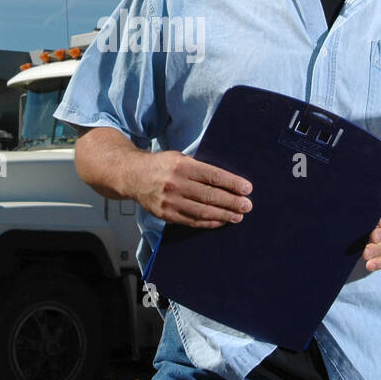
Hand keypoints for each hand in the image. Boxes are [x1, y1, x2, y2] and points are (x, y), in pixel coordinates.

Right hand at [132, 151, 251, 227]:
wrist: (133, 176)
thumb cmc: (161, 165)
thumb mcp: (179, 157)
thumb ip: (199, 167)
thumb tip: (226, 180)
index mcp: (182, 166)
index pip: (213, 176)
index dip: (232, 183)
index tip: (247, 188)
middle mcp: (176, 184)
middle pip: (210, 195)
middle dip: (231, 202)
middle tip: (247, 206)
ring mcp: (170, 201)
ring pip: (202, 211)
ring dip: (223, 215)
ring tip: (238, 216)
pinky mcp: (166, 214)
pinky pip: (192, 220)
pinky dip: (208, 222)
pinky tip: (220, 221)